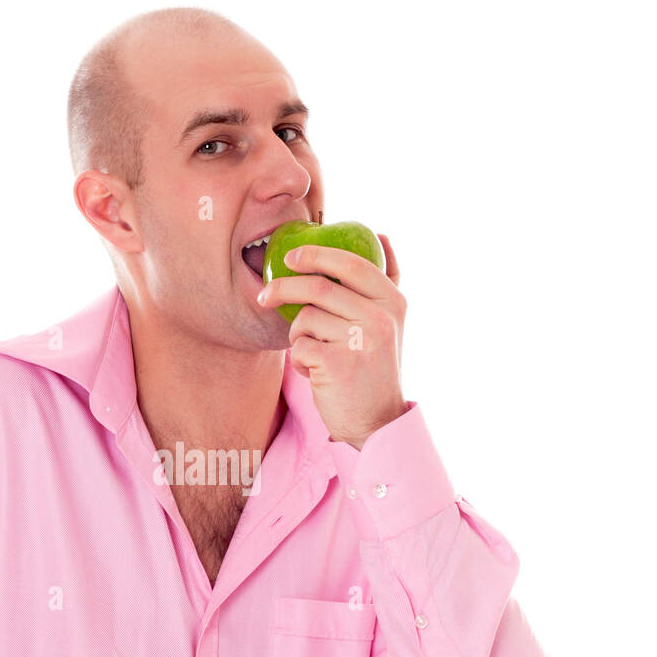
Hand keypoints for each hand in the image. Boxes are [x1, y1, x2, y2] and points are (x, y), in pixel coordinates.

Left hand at [257, 233, 408, 448]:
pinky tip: (316, 372)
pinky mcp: (336, 364)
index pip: (351, 262)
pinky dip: (299, 359)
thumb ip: (387, 282)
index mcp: (393, 302)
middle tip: (264, 295)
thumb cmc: (374, 369)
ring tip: (313, 353)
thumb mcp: (391, 323)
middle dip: (283, 288)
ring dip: (298, 335)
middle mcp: (380, 318)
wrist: (376, 422)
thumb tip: (383, 234)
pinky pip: (299, 346)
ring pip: (305, 318)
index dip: (317, 254)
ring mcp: (359, 340)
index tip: (291, 256)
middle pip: (318, 286)